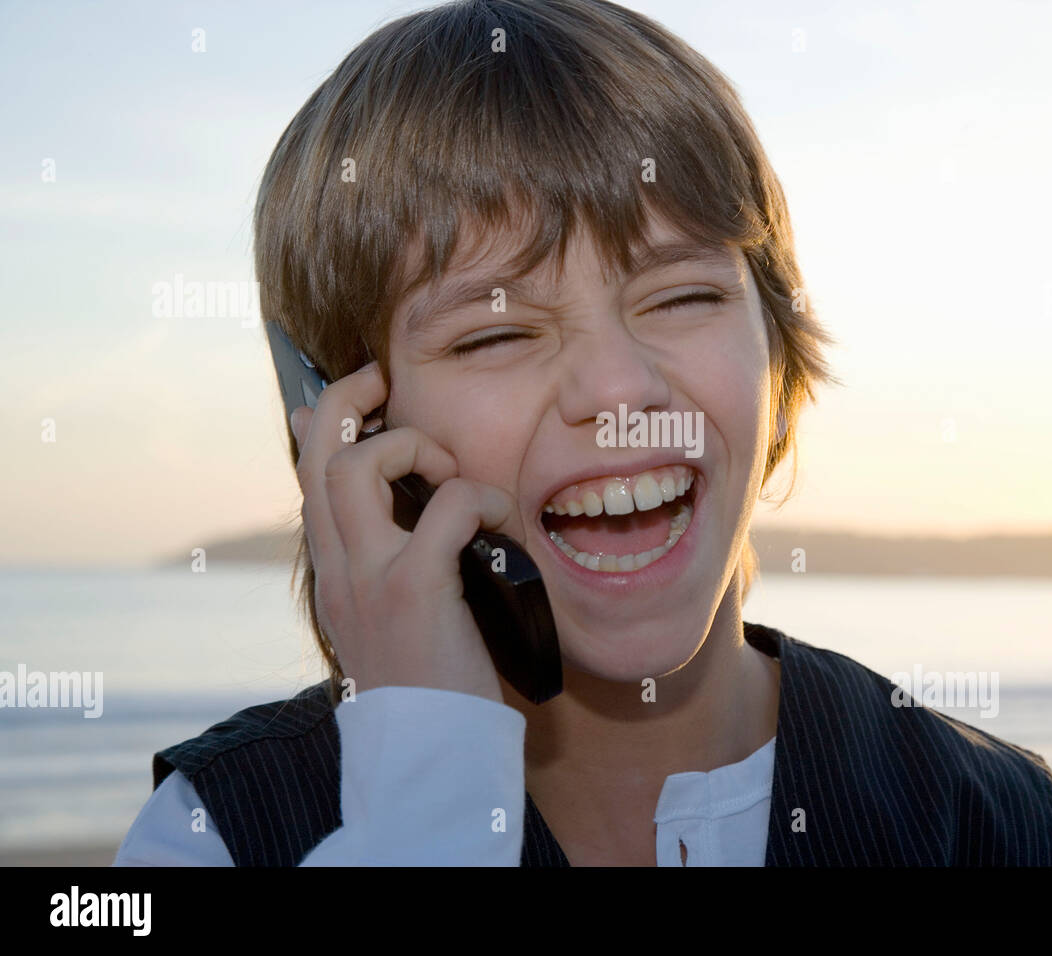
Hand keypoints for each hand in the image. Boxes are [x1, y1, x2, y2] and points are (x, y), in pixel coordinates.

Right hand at [289, 361, 525, 703]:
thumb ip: (389, 561)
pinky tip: (500, 522)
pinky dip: (482, 498)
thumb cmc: (427, 680)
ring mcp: (369, 575)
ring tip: (452, 473)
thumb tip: (417, 509)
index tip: (358, 394)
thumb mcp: (389, 614)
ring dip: (412, 448)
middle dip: (350, 400)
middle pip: (317, 453)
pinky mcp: (413, 589)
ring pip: (357, 465)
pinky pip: (448, 506)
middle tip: (388, 383)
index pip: (307, 474)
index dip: (326, 421)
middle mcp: (338, 566)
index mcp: (333, 568)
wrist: (426, 750)